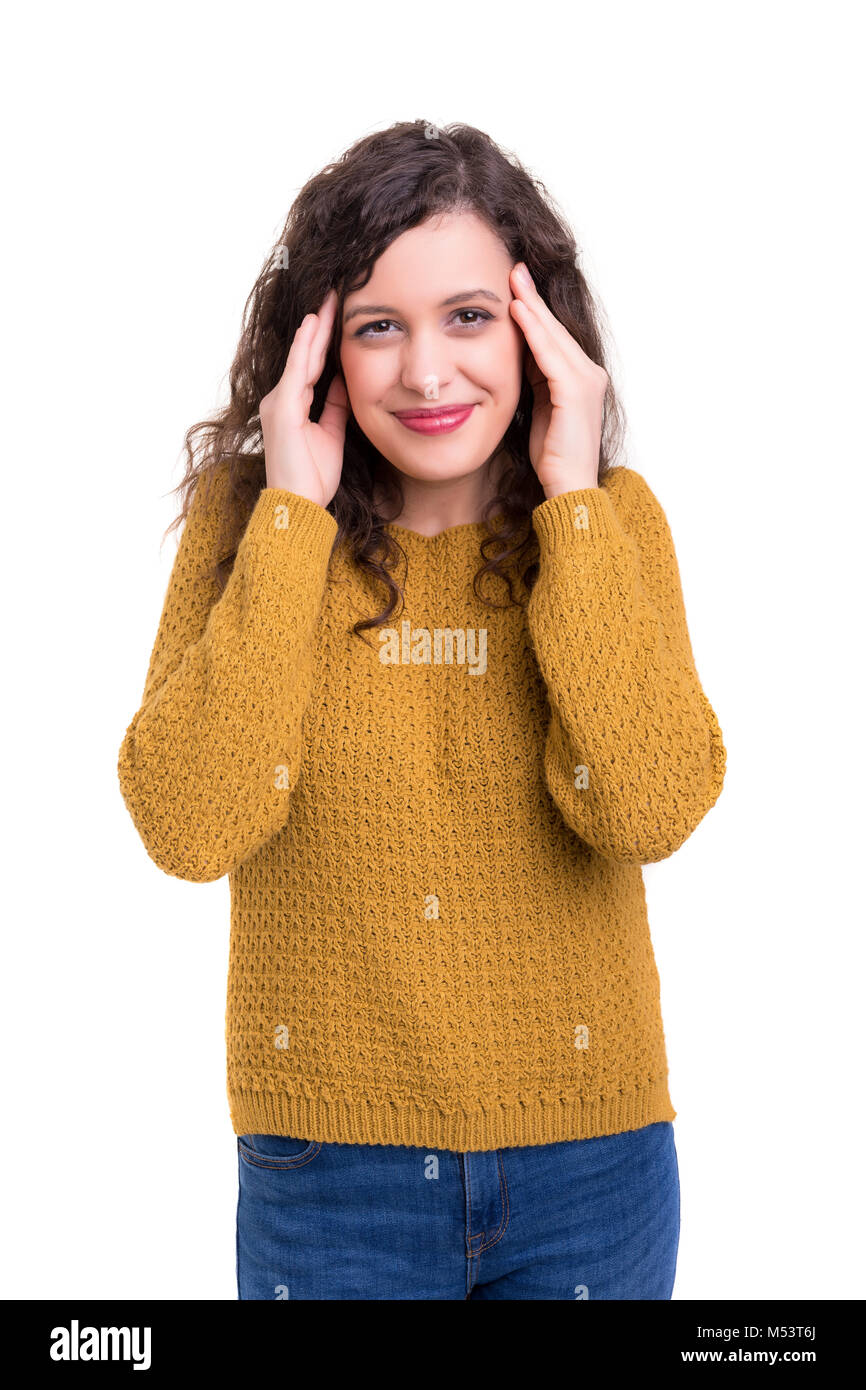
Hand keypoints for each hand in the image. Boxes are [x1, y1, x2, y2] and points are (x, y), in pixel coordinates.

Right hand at [259, 288, 348, 508]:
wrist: (298, 504)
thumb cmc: (313, 477)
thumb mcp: (331, 434)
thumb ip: (334, 406)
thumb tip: (344, 381)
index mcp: (293, 405)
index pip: (313, 365)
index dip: (325, 340)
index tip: (338, 314)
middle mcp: (281, 399)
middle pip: (307, 356)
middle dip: (321, 325)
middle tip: (334, 295)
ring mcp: (279, 403)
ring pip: (302, 358)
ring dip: (315, 328)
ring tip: (327, 301)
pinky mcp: (282, 410)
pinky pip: (297, 372)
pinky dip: (305, 348)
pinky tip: (313, 327)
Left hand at [508, 262, 607, 496]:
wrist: (568, 487)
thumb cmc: (553, 456)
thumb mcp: (540, 408)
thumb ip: (535, 379)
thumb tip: (518, 354)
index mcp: (580, 378)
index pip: (553, 337)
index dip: (535, 311)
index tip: (515, 285)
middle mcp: (589, 374)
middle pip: (555, 329)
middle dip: (534, 298)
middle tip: (515, 269)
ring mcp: (586, 381)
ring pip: (553, 336)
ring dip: (532, 306)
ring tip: (514, 280)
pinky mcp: (575, 392)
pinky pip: (550, 355)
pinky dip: (534, 332)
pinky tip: (519, 312)